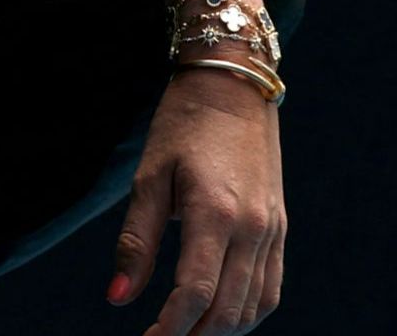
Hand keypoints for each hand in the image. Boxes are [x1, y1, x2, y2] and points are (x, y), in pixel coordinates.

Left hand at [110, 66, 286, 332]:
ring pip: (253, 307)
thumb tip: (117, 297)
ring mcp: (272, 229)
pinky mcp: (279, 227)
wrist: (233, 84)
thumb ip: (136, 240)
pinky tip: (219, 317)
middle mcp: (252, 226)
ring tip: (185, 332)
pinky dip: (247, 314)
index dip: (169, 330)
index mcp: (214, 212)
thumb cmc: (183, 124)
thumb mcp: (150, 177)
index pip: (195, 294)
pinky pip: (270, 289)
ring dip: (220, 331)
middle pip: (227, 311)